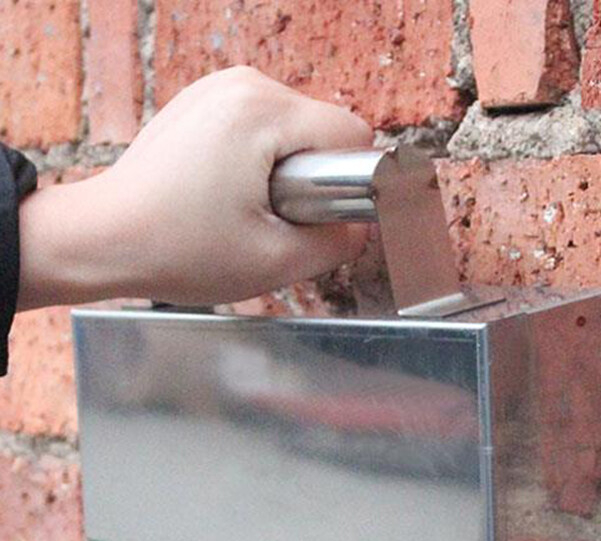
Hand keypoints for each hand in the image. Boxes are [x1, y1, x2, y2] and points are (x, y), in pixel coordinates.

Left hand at [18, 66, 372, 309]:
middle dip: (313, 181)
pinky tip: (227, 196)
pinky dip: (260, 165)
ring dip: (287, 175)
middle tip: (268, 220)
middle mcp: (242, 84)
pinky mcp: (204, 103)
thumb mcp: (279, 261)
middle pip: (323, 131)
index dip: (349, 183)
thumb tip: (361, 226)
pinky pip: (263, 131)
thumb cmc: (178, 248)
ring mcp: (218, 88)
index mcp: (262, 111)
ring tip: (243, 209)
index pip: (352, 134)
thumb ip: (339, 242)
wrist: (103, 238)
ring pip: (295, 133)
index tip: (312, 215)